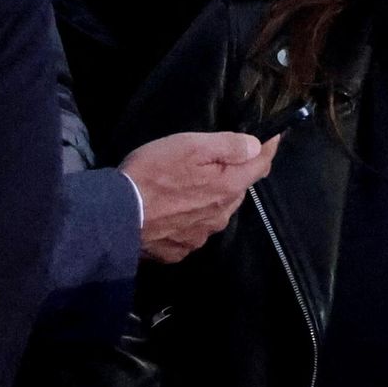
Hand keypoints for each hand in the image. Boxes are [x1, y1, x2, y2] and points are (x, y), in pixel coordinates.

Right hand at [122, 131, 278, 262]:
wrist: (116, 216)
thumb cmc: (153, 173)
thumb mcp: (190, 146)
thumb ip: (228, 146)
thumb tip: (256, 146)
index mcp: (228, 188)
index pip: (261, 166)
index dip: (268, 149)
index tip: (272, 136)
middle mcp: (220, 216)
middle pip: (238, 190)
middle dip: (234, 175)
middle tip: (215, 161)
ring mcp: (200, 237)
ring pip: (216, 212)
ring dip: (211, 198)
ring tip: (190, 187)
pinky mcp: (179, 250)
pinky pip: (194, 230)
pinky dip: (190, 219)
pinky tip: (172, 211)